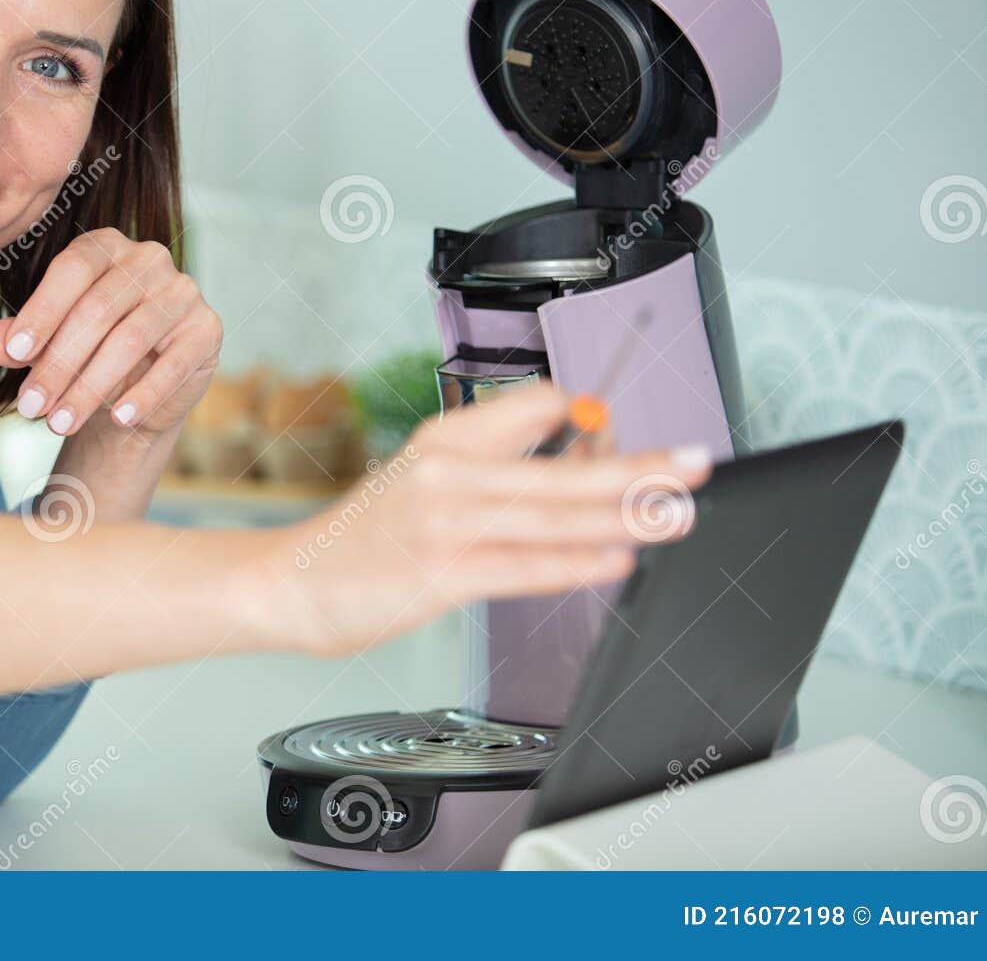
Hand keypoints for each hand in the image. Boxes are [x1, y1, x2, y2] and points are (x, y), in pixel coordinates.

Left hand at [0, 228, 221, 438]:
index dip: (42, 311)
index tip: (14, 354)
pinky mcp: (207, 328)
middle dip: (60, 362)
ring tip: (61, 422)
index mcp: (105, 246)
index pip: (73, 269)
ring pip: (131, 338)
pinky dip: (143, 395)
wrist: (141, 388)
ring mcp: (183, 291)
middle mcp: (148, 258)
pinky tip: (118, 420)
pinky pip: (174, 364)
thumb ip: (18, 339)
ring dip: (91, 386)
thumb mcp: (47, 344)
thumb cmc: (88, 353)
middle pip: (99, 308)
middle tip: (31, 406)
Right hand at [261, 382, 714, 657]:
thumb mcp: (421, 472)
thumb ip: (493, 457)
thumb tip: (573, 439)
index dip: (592, 420)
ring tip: (676, 513)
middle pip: (564, 466)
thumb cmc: (363, 537)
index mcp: (448, 439)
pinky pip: (525, 566)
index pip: (539, 405)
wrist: (292, 580)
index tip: (632, 438)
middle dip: (640, 466)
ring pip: (555, 515)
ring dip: (626, 515)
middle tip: (695, 465)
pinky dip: (576, 562)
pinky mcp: (443, 574)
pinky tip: (614, 558)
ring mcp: (446, 522)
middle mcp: (450, 472)